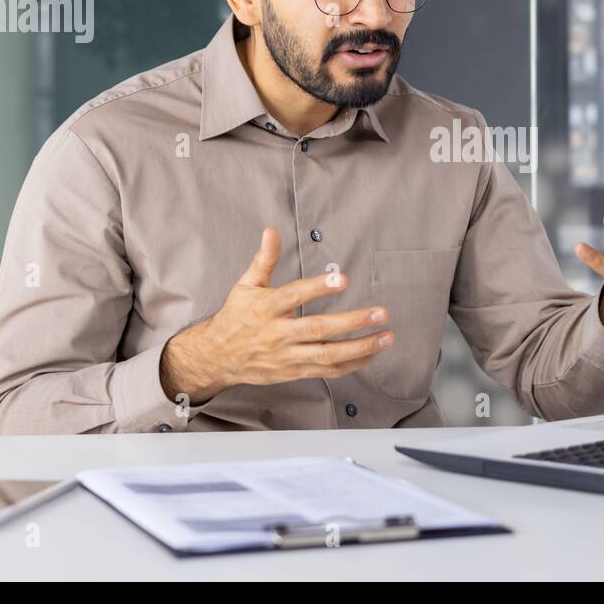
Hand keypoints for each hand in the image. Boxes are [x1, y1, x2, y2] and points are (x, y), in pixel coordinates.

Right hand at [159, 227, 392, 403]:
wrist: (217, 356)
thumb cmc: (236, 316)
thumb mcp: (246, 284)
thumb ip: (264, 259)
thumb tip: (272, 231)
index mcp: (266, 308)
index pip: (294, 295)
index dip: (318, 288)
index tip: (342, 279)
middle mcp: (277, 334)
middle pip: (318, 329)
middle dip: (352, 322)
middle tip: (380, 313)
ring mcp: (287, 356)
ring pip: (327, 354)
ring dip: (360, 347)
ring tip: (386, 336)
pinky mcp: (294, 372)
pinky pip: (327, 371)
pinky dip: (352, 364)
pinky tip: (372, 354)